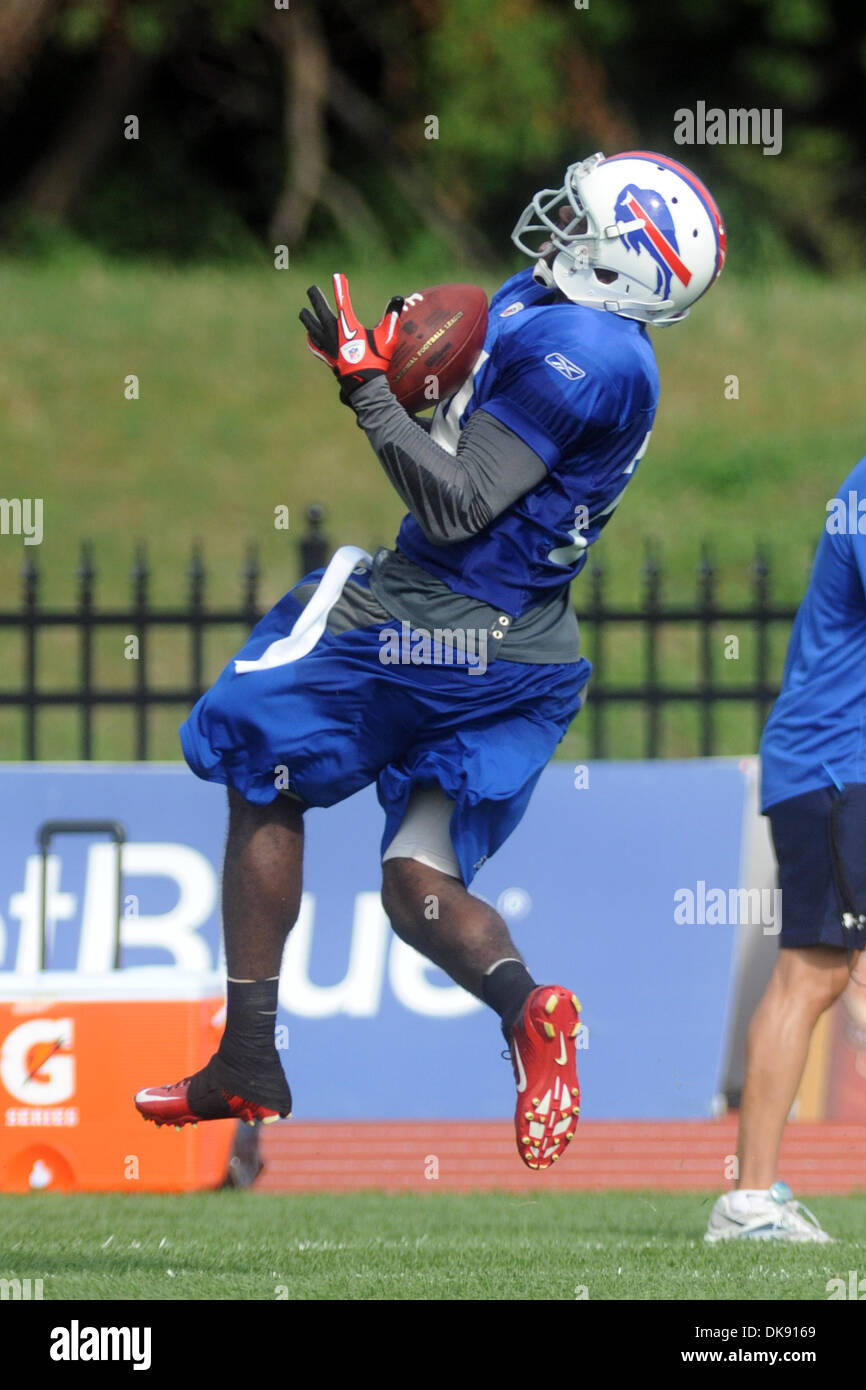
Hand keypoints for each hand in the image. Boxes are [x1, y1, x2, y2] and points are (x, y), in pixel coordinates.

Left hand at [299, 273, 403, 401]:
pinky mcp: (326, 356)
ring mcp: (327, 345)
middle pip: (320, 310)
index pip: (342, 300)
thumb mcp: (387, 337)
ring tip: (304, 311)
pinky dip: (312, 339)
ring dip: (308, 318)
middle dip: (316, 298)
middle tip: (311, 289)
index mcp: (347, 325)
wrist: (363, 383)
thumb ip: (392, 316)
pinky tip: (310, 336)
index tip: (337, 276)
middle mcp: (333, 332)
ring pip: (313, 327)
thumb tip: (399, 298)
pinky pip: (315, 345)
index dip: (340, 287)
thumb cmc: (376, 360)